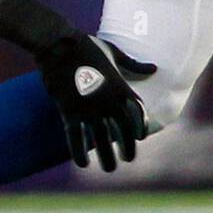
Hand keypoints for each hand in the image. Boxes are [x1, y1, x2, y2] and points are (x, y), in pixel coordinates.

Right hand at [36, 34, 154, 170]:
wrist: (58, 44)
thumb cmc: (87, 45)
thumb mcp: (114, 52)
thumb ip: (134, 64)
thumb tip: (154, 68)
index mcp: (120, 86)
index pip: (138, 113)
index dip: (141, 127)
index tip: (140, 137)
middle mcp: (108, 101)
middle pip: (122, 131)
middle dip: (127, 148)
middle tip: (127, 160)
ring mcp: (88, 108)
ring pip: (100, 140)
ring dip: (106, 157)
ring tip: (109, 168)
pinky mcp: (69, 111)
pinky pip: (76, 138)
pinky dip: (79, 153)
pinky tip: (83, 164)